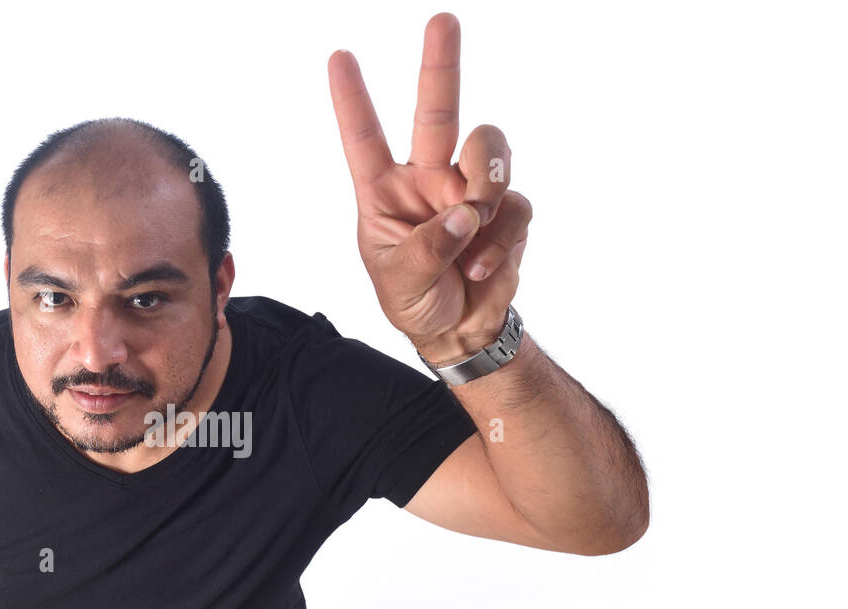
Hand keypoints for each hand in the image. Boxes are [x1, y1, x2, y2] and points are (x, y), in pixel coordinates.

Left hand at [327, 13, 531, 362]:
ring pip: (488, 149)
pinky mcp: (505, 211)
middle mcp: (428, 180)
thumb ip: (426, 248)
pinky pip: (514, 204)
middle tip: (442, 20)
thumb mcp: (400, 281)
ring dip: (486, 184)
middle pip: (437, 112)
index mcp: (385, 193)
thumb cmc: (414, 301)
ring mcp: (469, 190)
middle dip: (440, 65)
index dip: (353, 100)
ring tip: (472, 227)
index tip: (339, 57)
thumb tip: (463, 212)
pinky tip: (481, 267)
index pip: (366, 139)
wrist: (459, 332)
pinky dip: (500, 238)